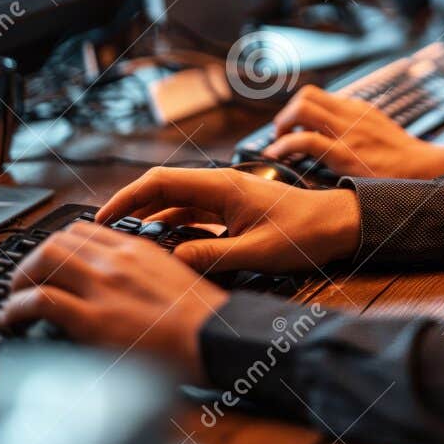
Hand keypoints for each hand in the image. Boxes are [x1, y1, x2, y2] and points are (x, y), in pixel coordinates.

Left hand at [0, 222, 228, 379]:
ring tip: (16, 298)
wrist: (216, 340)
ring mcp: (104, 287)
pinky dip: (17, 307)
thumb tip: (120, 288)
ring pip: (43, 260)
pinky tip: (12, 319)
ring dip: (21, 279)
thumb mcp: (174, 280)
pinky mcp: (93, 319)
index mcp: (138, 250)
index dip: (59, 246)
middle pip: (57, 241)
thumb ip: (144, 275)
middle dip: (33, 260)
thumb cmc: (203, 322)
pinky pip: (41, 300)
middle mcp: (117, 260)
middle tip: (26, 282)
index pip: (85, 231)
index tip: (51, 262)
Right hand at [93, 165, 361, 275]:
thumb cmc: (307, 233)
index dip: (127, 198)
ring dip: (153, 220)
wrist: (340, 224)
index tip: (102, 216)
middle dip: (132, 208)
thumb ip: (212, 255)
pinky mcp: (235, 211)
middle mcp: (221, 186)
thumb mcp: (257, 251)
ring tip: (128, 243)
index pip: (161, 182)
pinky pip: (195, 215)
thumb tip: (173, 261)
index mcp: (223, 186)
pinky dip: (175, 228)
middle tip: (105, 232)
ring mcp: (228, 197)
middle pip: (164, 191)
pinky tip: (167, 248)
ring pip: (178, 204)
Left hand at [267, 85, 443, 178]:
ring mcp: (347, 132)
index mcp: (356, 108)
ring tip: (278, 145)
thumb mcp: (377, 130)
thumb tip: (327, 132)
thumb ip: (354, 125)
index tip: (291, 129)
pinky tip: (277, 156)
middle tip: (281, 135)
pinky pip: (305, 140)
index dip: (296, 110)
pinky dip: (283, 145)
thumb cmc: (401, 157)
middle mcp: (350, 114)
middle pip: (305, 94)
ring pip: (301, 108)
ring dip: (282, 125)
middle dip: (285, 114)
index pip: (316, 95)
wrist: (424, 169)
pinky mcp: (345, 154)